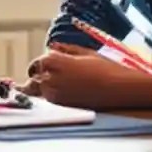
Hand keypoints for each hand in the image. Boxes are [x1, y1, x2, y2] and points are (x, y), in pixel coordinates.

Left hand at [22, 43, 151, 108]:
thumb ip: (66, 49)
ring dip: (44, 85)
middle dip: (39, 75)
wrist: (117, 89)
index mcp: (55, 61)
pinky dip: (51, 95)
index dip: (45, 62)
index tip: (51, 63)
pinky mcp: (61, 105)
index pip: (39, 61)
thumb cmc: (105, 68)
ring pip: (39, 90)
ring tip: (59, 83)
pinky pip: (48, 99)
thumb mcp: (86, 53)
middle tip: (50, 74)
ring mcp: (54, 93)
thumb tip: (53, 46)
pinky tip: (65, 91)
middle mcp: (50, 78)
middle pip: (34, 77)